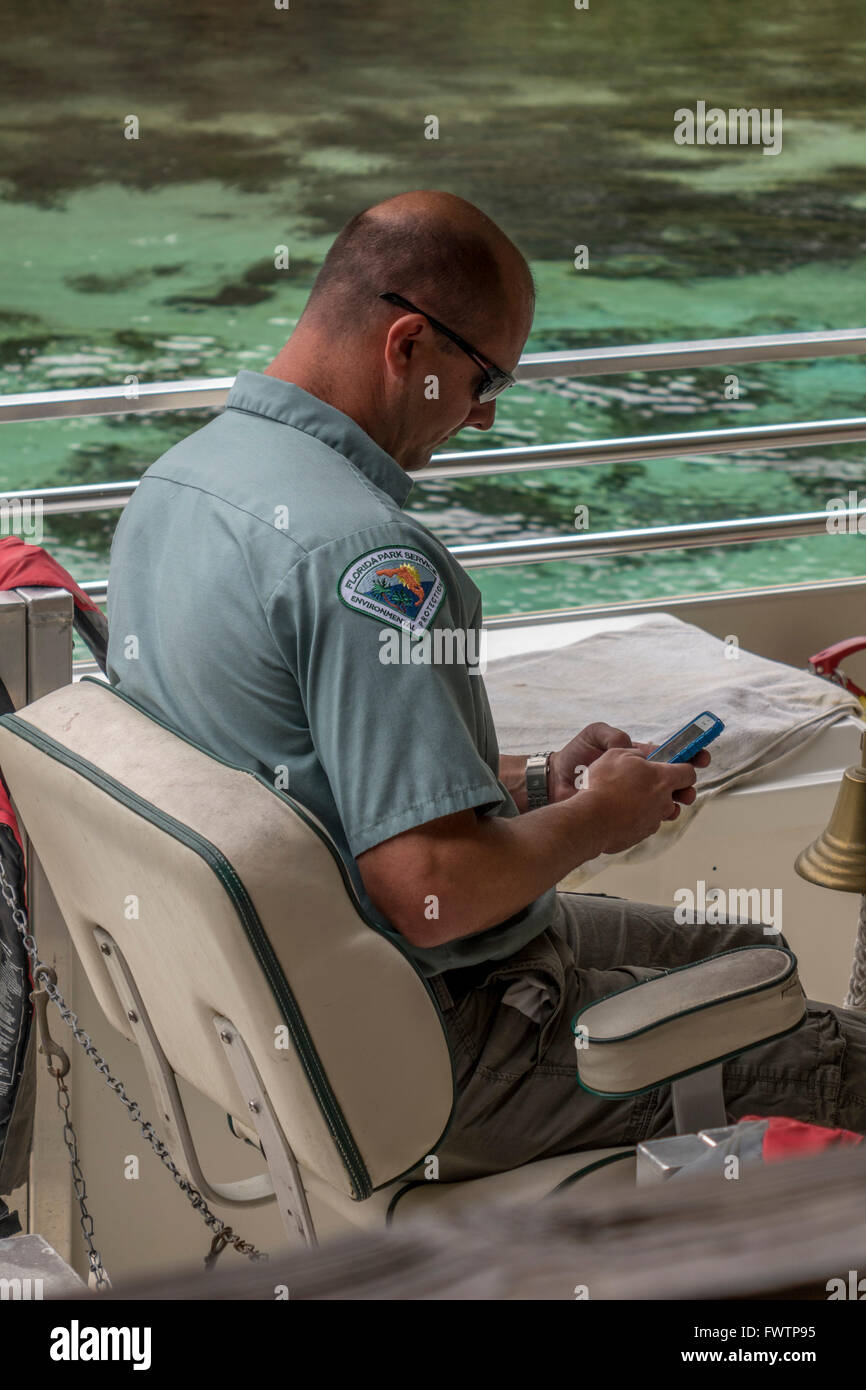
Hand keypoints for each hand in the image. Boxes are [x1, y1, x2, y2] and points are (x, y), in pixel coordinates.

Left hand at [549, 723, 710, 804]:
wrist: (555, 785)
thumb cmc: (573, 757)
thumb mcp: (593, 735)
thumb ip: (614, 735)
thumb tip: (633, 745)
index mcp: (637, 757)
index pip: (669, 757)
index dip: (688, 756)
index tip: (702, 757)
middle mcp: (639, 777)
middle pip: (672, 782)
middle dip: (686, 786)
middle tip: (687, 791)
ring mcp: (633, 797)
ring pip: (664, 802)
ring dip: (673, 804)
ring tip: (671, 807)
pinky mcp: (626, 814)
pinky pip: (648, 817)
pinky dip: (656, 818)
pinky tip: (654, 818)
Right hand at [579, 746, 700, 854]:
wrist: (590, 819)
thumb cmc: (603, 784)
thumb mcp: (618, 754)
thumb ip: (637, 753)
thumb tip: (644, 756)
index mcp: (662, 778)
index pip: (689, 772)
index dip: (684, 768)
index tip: (675, 766)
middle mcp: (664, 801)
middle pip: (678, 795)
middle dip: (669, 789)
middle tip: (648, 783)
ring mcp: (653, 820)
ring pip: (661, 811)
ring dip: (652, 805)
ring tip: (630, 798)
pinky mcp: (641, 835)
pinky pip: (644, 823)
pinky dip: (636, 818)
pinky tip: (619, 812)